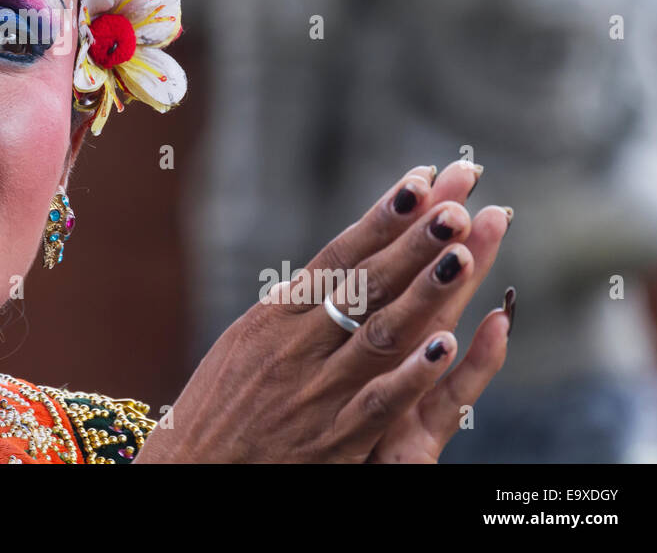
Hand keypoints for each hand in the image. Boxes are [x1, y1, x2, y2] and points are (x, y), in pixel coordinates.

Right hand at [134, 160, 512, 462]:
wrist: (192, 473)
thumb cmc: (217, 406)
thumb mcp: (242, 345)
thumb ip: (288, 310)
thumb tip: (327, 268)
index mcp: (272, 317)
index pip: (337, 256)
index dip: (382, 218)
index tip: (420, 183)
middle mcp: (294, 346)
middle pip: (364, 285)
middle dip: (412, 242)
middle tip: (456, 205)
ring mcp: (315, 392)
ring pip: (379, 333)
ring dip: (424, 293)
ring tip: (464, 255)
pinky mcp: (332, 439)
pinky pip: (378, 400)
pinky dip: (412, 372)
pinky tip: (447, 344)